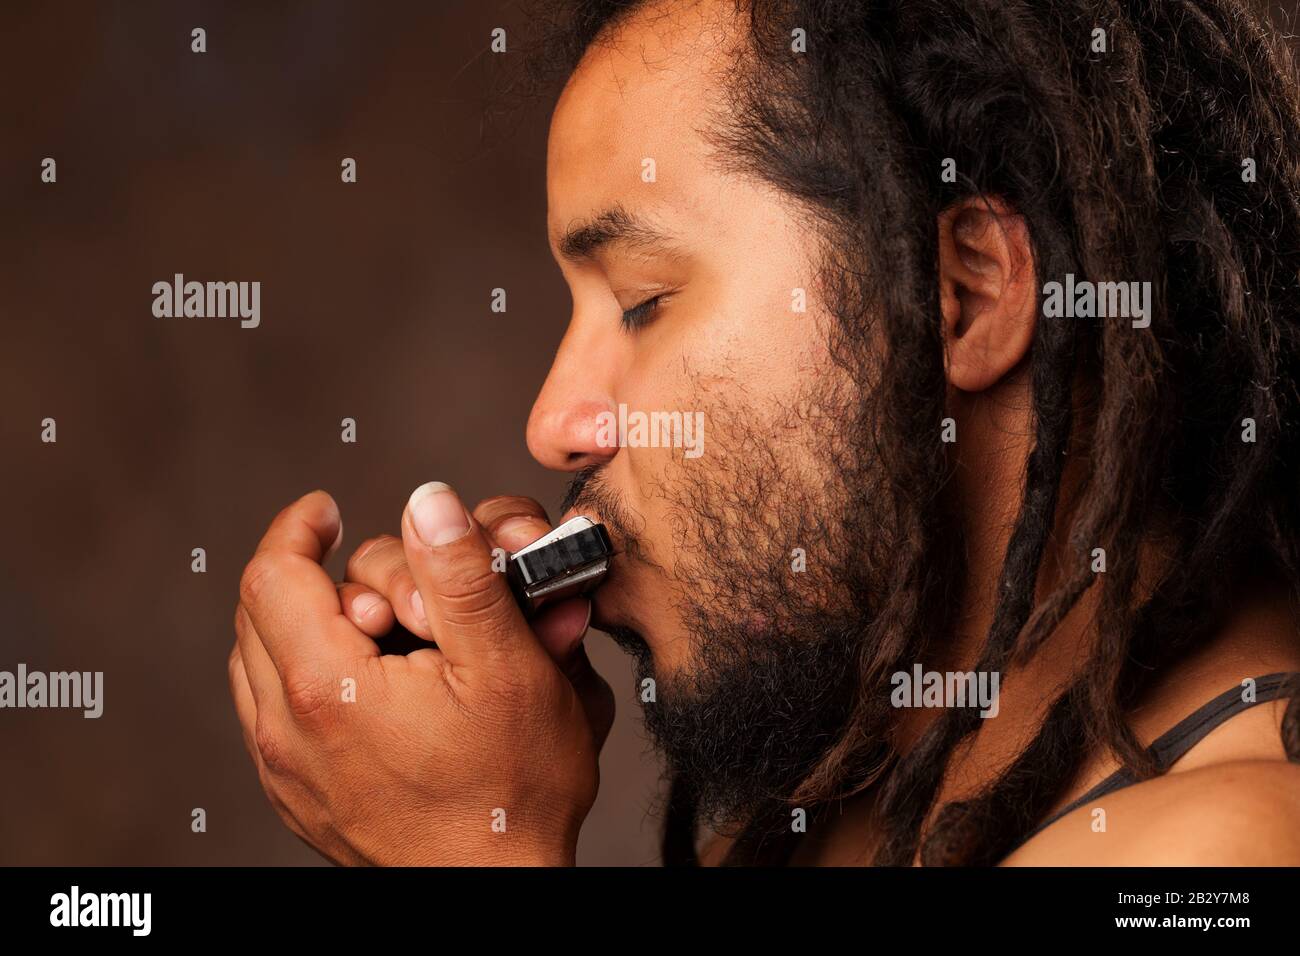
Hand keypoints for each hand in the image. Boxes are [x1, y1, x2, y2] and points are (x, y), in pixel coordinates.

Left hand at [228, 486, 612, 864]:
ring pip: (259, 661)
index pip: (272, 573)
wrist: (497, 892)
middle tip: (394, 596)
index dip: (299, 527)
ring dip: (307, 626)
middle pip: (261, 611)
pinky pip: (272, 709)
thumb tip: (429, 504)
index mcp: (329, 688)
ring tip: (378, 633)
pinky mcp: (299, 796)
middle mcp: (286, 731)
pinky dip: (306, 674)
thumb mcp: (508, 667)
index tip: (329, 511)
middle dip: (323, 579)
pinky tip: (368, 682)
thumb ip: (461, 576)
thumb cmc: (510, 795)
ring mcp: (286, 770)